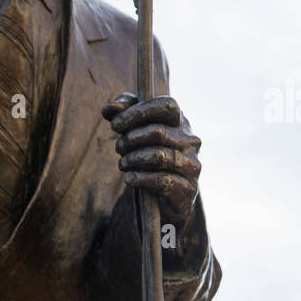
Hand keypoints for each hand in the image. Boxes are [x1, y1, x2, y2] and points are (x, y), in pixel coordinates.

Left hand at [101, 93, 201, 222]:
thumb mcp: (135, 132)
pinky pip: (162, 180)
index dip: (137, 112)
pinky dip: (140, 178)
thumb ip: (123, 114)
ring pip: (159, 156)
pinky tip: (129, 179)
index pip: (166, 105)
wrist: (169, 195)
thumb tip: (108, 109)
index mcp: (180, 122)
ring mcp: (192, 164)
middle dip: (130, 139)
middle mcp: (190, 140)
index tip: (115, 124)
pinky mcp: (188, 188)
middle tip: (118, 147)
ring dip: (133, 159)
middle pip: (158, 131)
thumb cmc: (149, 157)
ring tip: (123, 164)